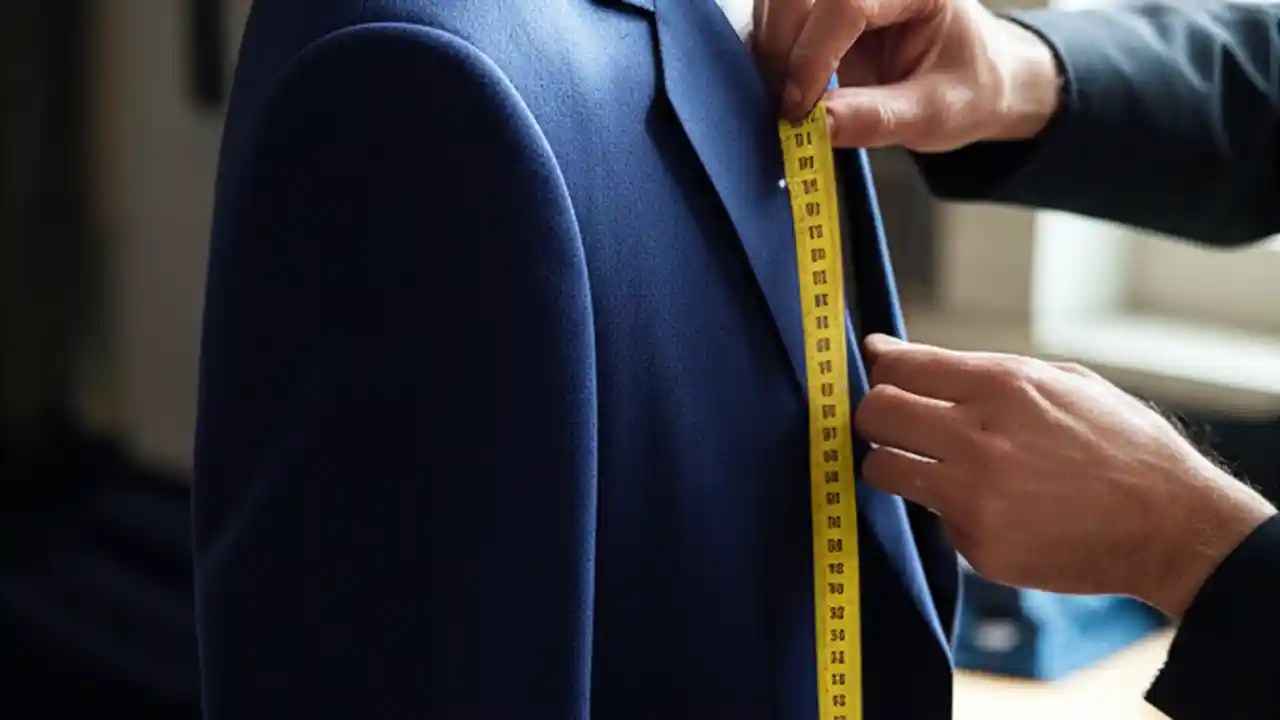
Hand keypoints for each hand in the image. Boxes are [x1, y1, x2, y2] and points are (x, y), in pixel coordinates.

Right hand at [752, 0, 1062, 150]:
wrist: (974, 78)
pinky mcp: (823, 7)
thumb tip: (813, 128)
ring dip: (768, 49)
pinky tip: (780, 86)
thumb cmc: (967, 89)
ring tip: (783, 100)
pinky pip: (776, 16)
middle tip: (783, 106)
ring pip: (777, 1)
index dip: (813, 55)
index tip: (798, 110)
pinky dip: (768, 51)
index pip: (847, 4)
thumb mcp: (936, 114)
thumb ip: (877, 119)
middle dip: (780, 48)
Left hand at [853, 334, 1276, 616]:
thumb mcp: (1062, 381)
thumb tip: (894, 353)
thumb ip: (978, 367)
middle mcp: (979, 439)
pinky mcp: (978, 546)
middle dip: (876, 415)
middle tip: (895, 423)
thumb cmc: (1118, 443)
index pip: (899, 368)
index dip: (881, 367)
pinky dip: (951, 513)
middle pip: (874, 415)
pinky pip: (933, 519)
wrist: (1170, 524)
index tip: (878, 370)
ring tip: (927, 466)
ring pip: (881, 469)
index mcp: (1002, 386)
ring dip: (894, 464)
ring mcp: (974, 497)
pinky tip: (996, 509)